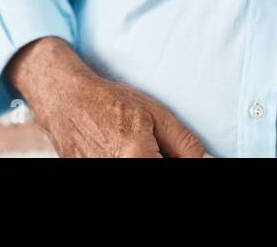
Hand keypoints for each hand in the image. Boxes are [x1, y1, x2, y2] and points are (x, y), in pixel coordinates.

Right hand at [6, 37, 207, 157]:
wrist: (65, 100)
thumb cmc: (112, 103)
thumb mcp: (156, 115)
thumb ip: (186, 145)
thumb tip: (211, 162)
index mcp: (136, 157)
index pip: (172, 174)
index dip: (181, 165)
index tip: (174, 155)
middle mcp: (115, 170)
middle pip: (153, 171)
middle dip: (160, 159)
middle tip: (157, 148)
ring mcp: (98, 173)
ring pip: (136, 172)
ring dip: (148, 160)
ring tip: (144, 149)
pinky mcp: (86, 176)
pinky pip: (119, 172)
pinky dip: (131, 162)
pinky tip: (126, 151)